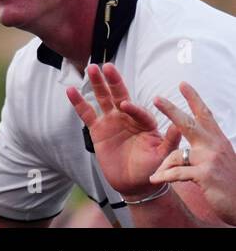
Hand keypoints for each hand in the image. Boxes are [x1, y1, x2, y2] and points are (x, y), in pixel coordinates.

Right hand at [65, 62, 180, 199]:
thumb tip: (180, 126)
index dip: (133, 108)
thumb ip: (170, 140)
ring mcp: (111, 121)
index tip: (125, 106)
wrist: (134, 184)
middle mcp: (127, 118)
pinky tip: (70, 90)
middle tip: (108, 66)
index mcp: (145, 122)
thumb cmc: (152, 169)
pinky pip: (86, 113)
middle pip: (120, 95)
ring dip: (98, 84)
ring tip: (91, 68)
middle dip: (114, 81)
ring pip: (103, 99)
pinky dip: (78, 102)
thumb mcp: (164, 155)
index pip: (138, 111)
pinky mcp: (97, 129)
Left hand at [150, 82, 235, 225]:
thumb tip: (182, 150)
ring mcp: (210, 159)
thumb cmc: (229, 185)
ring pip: (175, 155)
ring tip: (156, 176)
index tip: (183, 84)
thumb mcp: (218, 163)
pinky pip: (176, 172)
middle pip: (189, 124)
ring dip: (164, 167)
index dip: (194, 99)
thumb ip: (203, 152)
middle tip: (156, 98)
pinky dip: (164, 176)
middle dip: (171, 110)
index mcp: (218, 142)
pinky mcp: (205, 174)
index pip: (205, 116)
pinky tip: (154, 179)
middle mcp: (215, 146)